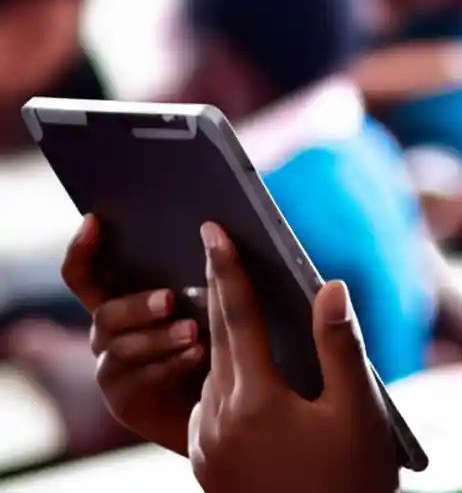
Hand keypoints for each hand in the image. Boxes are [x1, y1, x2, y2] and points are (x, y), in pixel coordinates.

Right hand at [62, 215, 205, 454]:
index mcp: (121, 302)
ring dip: (158, 338)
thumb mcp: (203, 305)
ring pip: (121, 348)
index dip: (81, 250)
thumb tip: (215, 234)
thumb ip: (196, 277)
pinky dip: (168, 366)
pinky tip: (195, 356)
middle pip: (105, 314)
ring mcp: (112, 368)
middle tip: (169, 299)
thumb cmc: (211, 341)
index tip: (94, 221)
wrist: (217, 403)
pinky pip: (139, 380)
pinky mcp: (125, 400)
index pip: (85, 276)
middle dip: (137, 305)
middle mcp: (108, 334)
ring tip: (193, 332)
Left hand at [189, 223, 398, 492]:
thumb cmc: (355, 478)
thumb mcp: (359, 410)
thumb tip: (331, 286)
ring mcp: (206, 447)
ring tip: (234, 304)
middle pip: (218, 340)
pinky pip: (208, 406)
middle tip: (216, 247)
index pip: (237, 318)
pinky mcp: (205, 464)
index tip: (213, 230)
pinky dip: (223, 378)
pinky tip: (242, 368)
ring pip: (212, 373)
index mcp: (257, 402)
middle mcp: (218, 423)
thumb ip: (340, 346)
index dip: (227, 269)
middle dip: (219, 292)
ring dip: (223, 338)